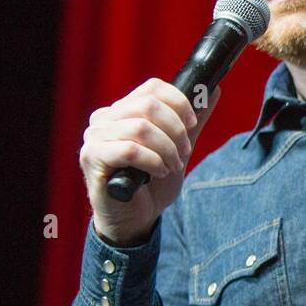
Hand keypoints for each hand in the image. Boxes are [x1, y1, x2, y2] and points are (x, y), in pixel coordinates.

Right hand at [79, 78, 221, 244]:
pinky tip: (158, 173)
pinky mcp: (91, 157)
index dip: (179, 103)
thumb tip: (214, 91)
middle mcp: (103, 118)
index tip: (193, 124)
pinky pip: (129, 150)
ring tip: (171, 166)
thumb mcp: (177, 148)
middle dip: (176, 130)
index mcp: (122, 110)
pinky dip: (153, 161)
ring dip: (166, 149)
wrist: (134, 218)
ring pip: (141, 128)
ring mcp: (94, 137)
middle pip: (149, 105)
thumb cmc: (152, 183)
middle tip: (184, 152)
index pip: (153, 87)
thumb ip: (192, 122)